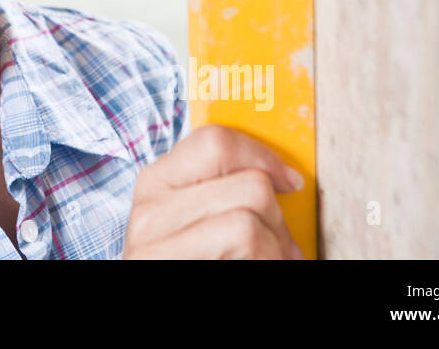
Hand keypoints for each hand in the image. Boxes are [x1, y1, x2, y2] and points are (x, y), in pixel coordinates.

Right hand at [121, 124, 305, 258]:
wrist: (157, 296)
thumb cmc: (190, 259)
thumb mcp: (189, 217)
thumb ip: (216, 190)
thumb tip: (280, 176)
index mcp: (155, 184)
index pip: (215, 142)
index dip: (262, 156)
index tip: (288, 181)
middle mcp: (150, 214)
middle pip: (250, 187)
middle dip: (278, 220)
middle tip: (276, 247)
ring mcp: (158, 250)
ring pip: (249, 224)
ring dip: (276, 251)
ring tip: (265, 263)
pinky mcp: (172, 271)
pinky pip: (250, 255)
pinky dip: (269, 265)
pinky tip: (251, 271)